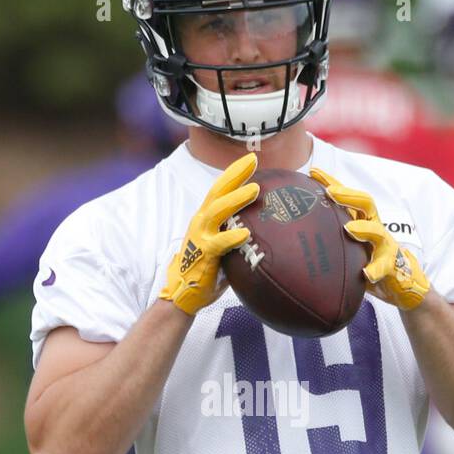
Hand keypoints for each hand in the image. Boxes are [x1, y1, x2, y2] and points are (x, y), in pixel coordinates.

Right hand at [160, 152, 258, 315]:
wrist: (184, 294)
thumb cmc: (208, 271)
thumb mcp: (224, 247)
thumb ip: (238, 235)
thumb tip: (269, 231)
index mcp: (207, 218)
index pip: (220, 189)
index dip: (234, 173)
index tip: (251, 159)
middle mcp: (202, 221)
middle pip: (218, 191)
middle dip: (235, 174)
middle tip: (253, 160)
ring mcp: (201, 236)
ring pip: (218, 211)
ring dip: (236, 198)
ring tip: (254, 189)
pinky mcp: (204, 254)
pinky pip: (219, 243)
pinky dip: (232, 236)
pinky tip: (245, 233)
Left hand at [310, 167, 430, 310]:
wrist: (399, 280)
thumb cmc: (367, 258)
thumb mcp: (348, 242)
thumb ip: (329, 233)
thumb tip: (295, 228)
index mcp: (361, 219)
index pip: (347, 196)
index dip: (331, 182)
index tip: (313, 172)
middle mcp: (373, 226)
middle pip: (366, 204)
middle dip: (349, 196)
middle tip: (331, 193)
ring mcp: (384, 245)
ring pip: (377, 232)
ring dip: (364, 229)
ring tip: (349, 229)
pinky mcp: (391, 264)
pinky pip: (384, 266)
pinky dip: (376, 269)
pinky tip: (367, 273)